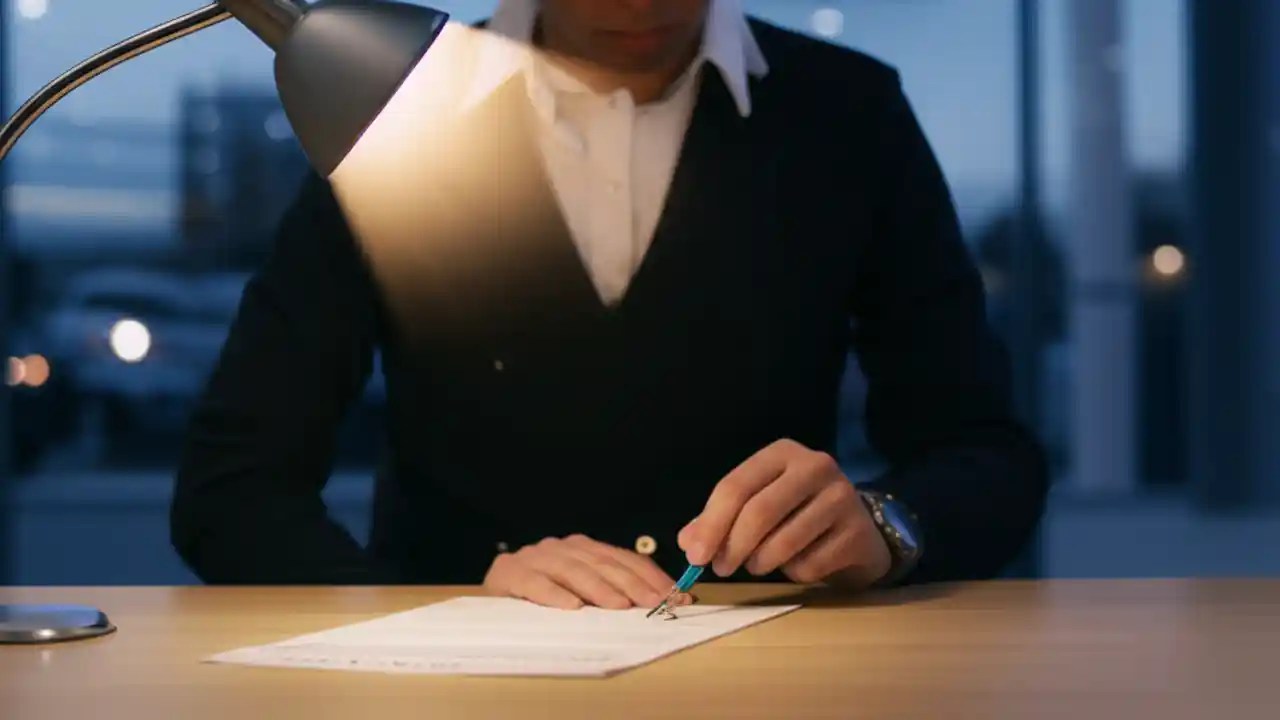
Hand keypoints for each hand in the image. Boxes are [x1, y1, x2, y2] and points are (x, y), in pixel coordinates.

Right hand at [483, 534, 674, 609]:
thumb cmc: (543, 601)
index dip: (649, 575)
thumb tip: (672, 601)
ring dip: (598, 589)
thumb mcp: (582, 594)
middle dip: (631, 584)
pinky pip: (534, 582)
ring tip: (619, 606)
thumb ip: (617, 592)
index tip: (674, 595)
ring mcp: (534, 558)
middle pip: (601, 563)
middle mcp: (560, 548)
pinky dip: (553, 594)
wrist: (490, 599)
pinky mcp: (508, 572)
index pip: (621, 558)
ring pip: (572, 570)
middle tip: (653, 603)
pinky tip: (571, 607)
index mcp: (582, 549)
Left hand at [678, 439, 891, 587]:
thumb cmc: (797, 514)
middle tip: (721, 568)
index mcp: (783, 453)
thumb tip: (687, 542)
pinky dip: (794, 573)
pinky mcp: (857, 532)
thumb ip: (720, 519)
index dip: (711, 523)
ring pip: (783, 542)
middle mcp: (815, 466)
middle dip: (732, 547)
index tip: (695, 555)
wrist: (857, 532)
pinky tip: (798, 564)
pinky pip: (809, 564)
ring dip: (760, 563)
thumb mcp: (758, 505)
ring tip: (757, 565)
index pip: (736, 485)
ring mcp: (842, 497)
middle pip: (759, 512)